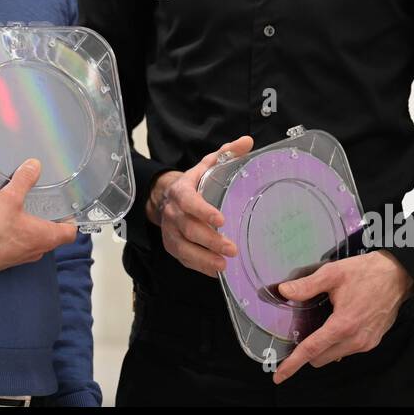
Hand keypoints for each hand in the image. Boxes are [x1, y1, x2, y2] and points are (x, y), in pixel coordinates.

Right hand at [0, 158, 78, 282]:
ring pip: (33, 241)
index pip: (70, 233)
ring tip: (24, 209)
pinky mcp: (3, 258)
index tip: (67, 208)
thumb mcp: (9, 198)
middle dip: (49, 220)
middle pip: (52, 236)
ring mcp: (19, 257)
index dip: (71, 220)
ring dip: (31, 227)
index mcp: (45, 238)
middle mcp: (35, 251)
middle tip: (45, 203)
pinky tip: (4, 221)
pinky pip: (17, 244)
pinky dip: (16, 233)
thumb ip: (24, 180)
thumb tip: (35, 165)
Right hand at [150, 136, 253, 276]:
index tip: (221, 220)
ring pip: (183, 248)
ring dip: (203, 258)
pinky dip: (199, 267)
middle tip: (232, 248)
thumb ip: (226, 153)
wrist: (166, 198)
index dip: (202, 211)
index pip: (189, 201)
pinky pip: (184, 259)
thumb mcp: (208, 165)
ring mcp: (171, 232)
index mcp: (181, 191)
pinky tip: (216, 272)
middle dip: (209, 240)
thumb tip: (247, 142)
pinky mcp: (172, 247)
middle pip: (188, 229)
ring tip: (224, 265)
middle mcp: (173, 213)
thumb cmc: (194, 183)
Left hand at [269, 250, 413, 382]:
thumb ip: (307, 286)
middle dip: (308, 350)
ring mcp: (365, 344)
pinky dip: (337, 344)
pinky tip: (338, 324)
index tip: (279, 376)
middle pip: (320, 358)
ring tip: (323, 322)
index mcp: (343, 325)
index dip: (293, 364)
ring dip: (324, 346)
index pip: (311, 350)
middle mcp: (355, 340)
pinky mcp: (372, 342)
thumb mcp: (333, 273)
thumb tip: (284, 291)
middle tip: (303, 330)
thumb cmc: (366, 272)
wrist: (398, 275)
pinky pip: (347, 351)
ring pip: (333, 356)